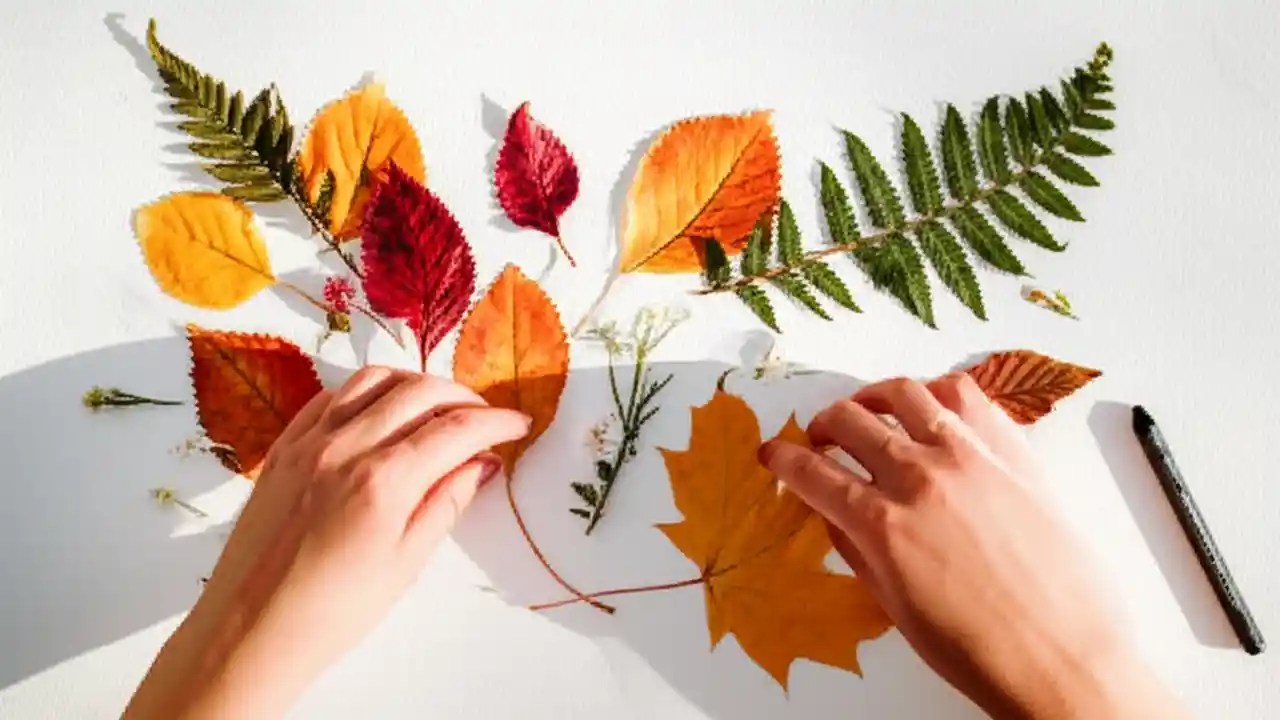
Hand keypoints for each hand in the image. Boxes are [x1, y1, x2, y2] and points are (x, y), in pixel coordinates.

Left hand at [125, 368, 529, 718]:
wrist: (252, 629)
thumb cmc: (335, 610)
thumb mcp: (407, 562)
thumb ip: (447, 502)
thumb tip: (483, 462)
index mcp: (384, 480)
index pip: (456, 429)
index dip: (496, 421)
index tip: (518, 424)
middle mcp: (347, 447)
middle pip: (420, 391)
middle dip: (463, 396)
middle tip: (484, 416)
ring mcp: (310, 441)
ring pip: (374, 379)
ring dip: (415, 382)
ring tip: (438, 405)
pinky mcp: (284, 445)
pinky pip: (332, 395)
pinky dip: (367, 390)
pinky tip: (382, 409)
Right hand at [760, 374, 1184, 718]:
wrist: (1064, 656)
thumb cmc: (981, 650)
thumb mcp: (895, 608)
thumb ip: (859, 551)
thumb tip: (835, 516)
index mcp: (883, 525)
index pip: (812, 473)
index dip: (783, 459)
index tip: (773, 453)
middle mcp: (921, 478)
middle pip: (850, 421)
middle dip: (823, 424)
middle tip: (821, 435)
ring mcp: (970, 457)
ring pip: (903, 392)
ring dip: (872, 396)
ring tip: (868, 408)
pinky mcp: (1013, 451)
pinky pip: (966, 395)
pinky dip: (936, 391)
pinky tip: (930, 408)